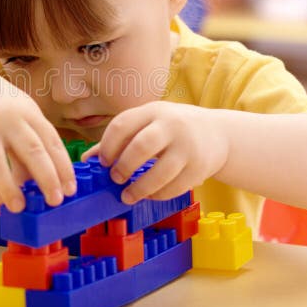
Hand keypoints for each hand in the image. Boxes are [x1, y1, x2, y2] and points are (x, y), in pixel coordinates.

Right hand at [0, 78, 75, 212]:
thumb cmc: (0, 106)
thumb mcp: (21, 117)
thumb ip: (32, 146)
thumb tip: (41, 183)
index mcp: (28, 112)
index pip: (51, 142)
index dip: (63, 167)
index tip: (70, 190)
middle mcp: (7, 119)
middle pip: (31, 150)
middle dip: (46, 177)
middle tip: (55, 201)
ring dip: (10, 187)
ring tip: (19, 207)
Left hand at [81, 101, 227, 203]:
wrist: (218, 134)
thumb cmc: (172, 129)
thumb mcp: (148, 124)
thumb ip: (120, 139)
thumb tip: (88, 160)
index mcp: (153, 111)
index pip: (122, 124)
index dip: (108, 146)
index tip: (103, 163)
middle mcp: (172, 125)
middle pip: (141, 146)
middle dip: (124, 166)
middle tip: (116, 178)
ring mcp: (188, 147)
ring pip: (160, 172)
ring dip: (139, 188)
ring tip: (127, 196)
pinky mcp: (200, 168)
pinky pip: (175, 187)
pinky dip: (158, 194)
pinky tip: (149, 195)